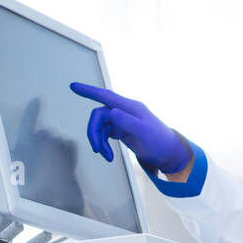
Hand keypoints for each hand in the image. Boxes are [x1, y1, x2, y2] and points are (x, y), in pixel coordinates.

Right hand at [68, 83, 190, 173]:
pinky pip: (105, 134)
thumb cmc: (160, 142)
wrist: (168, 153)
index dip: (89, 91)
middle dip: (94, 132)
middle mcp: (124, 111)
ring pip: (100, 126)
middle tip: (97, 149)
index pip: (105, 96)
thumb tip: (112, 113)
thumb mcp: (145, 133)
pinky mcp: (121, 130)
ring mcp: (122, 120)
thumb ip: (128, 122)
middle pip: (99, 115)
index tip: (73, 86)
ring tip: (106, 155)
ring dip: (99, 141)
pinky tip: (108, 155)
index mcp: (130, 107)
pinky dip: (103, 144)